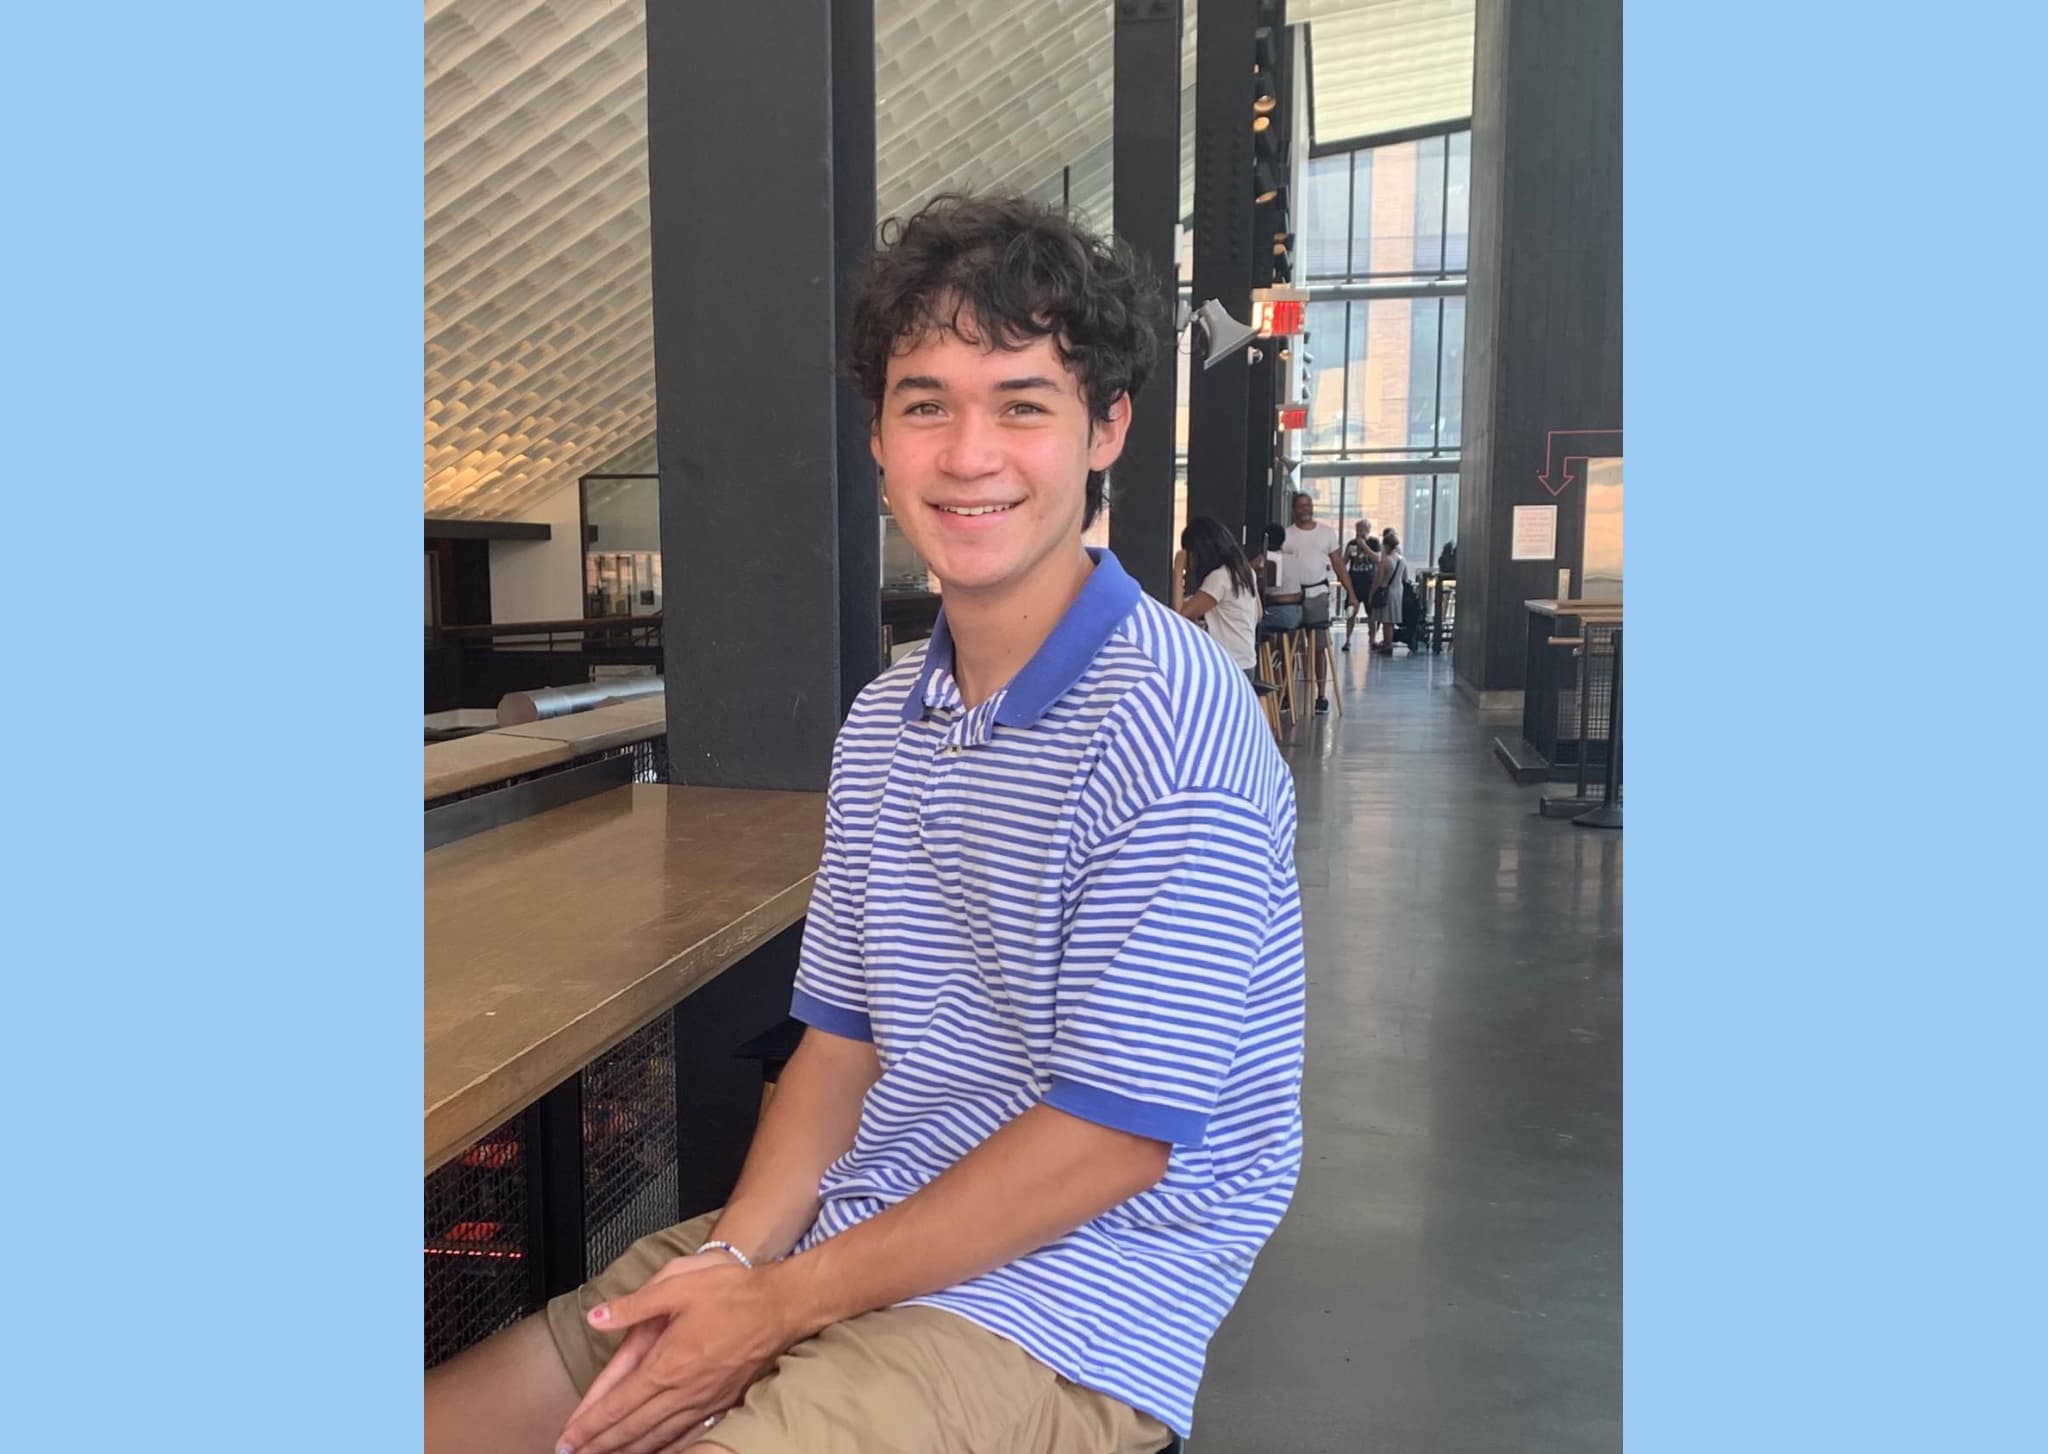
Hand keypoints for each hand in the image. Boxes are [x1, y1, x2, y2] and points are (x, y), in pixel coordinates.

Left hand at [563, 1252, 731, 1436]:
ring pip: (657, 1438)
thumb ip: (633, 1305)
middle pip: (631, 1429)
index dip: (587, 1425)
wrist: (781, 1305)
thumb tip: (597, 1316)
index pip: (616, 1404)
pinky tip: (654, 1453)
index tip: (567, 1439)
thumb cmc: (733, 1293)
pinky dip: (664, 1449)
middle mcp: (682, 1389)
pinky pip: (686, 1436)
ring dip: (626, 1452)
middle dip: (598, 1446)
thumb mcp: (677, 1285)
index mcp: (665, 1363)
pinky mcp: (722, 1403)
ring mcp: (703, 1400)